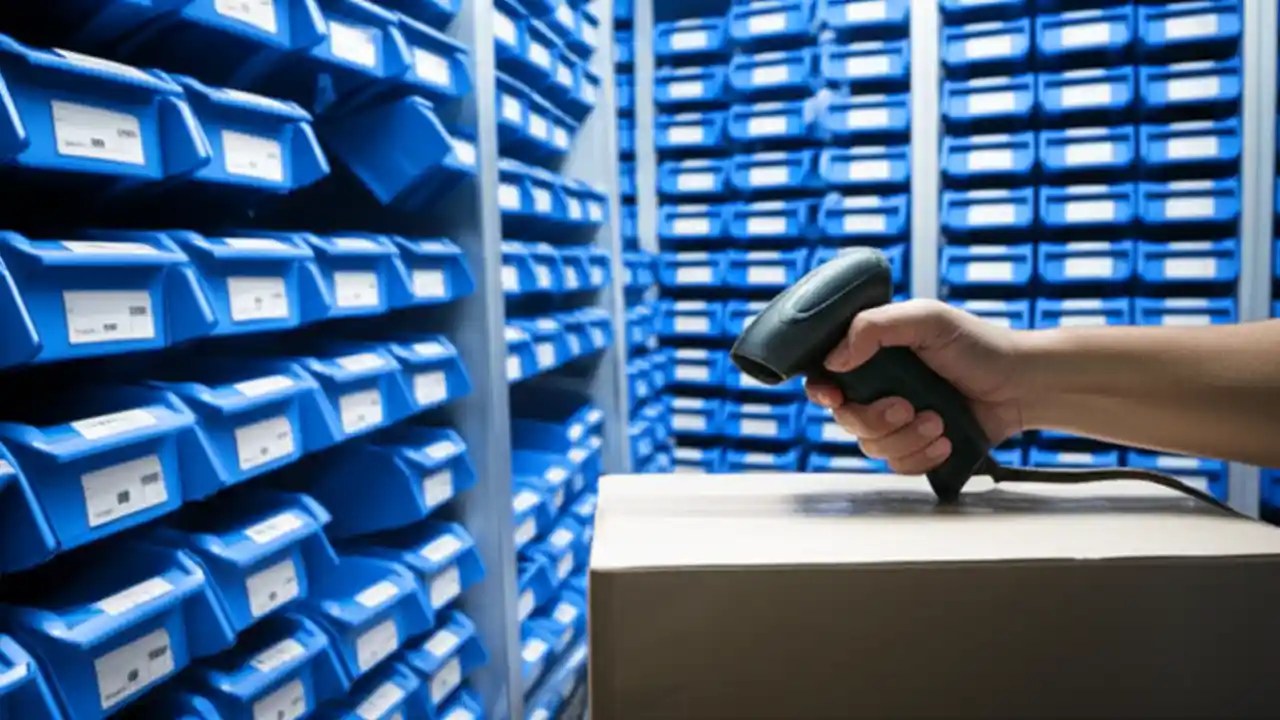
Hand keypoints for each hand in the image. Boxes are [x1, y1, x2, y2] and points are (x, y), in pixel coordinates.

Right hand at [805, 299, 1025, 473]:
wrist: (1024, 385)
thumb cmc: (980, 345)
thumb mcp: (927, 320)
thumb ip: (874, 328)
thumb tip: (834, 359)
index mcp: (873, 355)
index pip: (826, 376)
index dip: (822, 391)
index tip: (835, 396)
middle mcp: (880, 388)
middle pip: (846, 418)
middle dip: (876, 418)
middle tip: (907, 406)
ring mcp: (899, 421)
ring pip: (872, 446)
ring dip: (906, 438)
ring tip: (939, 422)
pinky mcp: (919, 447)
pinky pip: (898, 465)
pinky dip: (921, 456)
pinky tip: (945, 440)